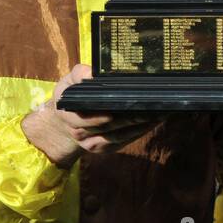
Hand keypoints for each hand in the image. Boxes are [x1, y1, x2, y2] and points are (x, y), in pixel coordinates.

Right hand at [21, 64, 159, 167]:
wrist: (65, 121)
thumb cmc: (71, 95)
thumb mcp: (69, 81)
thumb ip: (79, 73)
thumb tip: (92, 73)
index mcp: (68, 115)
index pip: (85, 118)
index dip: (102, 116)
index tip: (120, 107)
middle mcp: (78, 132)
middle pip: (107, 128)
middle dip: (130, 119)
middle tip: (150, 108)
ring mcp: (91, 143)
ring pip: (118, 137)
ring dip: (139, 127)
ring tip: (157, 115)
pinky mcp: (103, 148)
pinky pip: (122, 142)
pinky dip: (138, 133)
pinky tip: (151, 123)